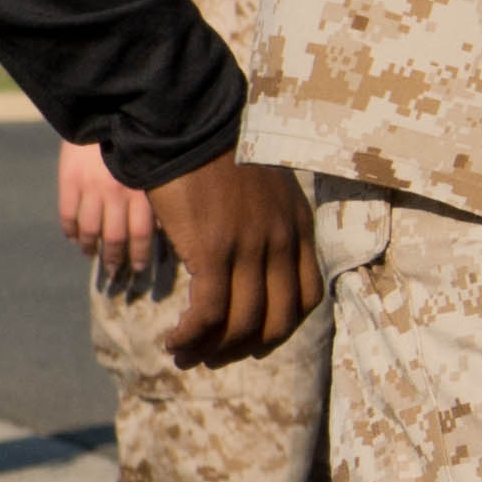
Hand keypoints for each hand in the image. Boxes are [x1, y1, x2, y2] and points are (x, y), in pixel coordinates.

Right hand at [55, 137, 156, 278]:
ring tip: (91, 255)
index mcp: (143, 191)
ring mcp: (91, 187)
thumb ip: (155, 196)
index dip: (140, 255)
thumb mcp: (152, 167)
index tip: (138, 269)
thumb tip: (160, 228)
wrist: (105, 111)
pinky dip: (70, 230)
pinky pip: (67, 214)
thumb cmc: (135, 142)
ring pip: (90, 230)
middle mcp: (118, 193)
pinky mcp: (69, 180)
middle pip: (115, 237)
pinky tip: (73, 238)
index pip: (142, 234)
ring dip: (91, 247)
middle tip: (114, 271)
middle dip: (115, 258)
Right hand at [145, 159, 311, 362]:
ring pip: (241, 323)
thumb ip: (267, 222)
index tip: (254, 338)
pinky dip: (191, 335)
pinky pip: (208, 313)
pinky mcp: (213, 251)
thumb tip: (252, 253)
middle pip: (278, 319)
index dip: (282, 326)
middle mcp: (282, 242)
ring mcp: (250, 248)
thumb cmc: (216, 151)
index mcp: (298, 227)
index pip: (307, 296)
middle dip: (246, 348)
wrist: (189, 123)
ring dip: (212, 350)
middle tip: (217, 357)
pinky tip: (174, 341)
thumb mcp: (262, 187)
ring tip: (185, 356)